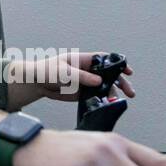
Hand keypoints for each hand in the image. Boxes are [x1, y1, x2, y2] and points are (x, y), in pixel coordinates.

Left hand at [6, 51, 134, 107]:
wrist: (36, 83)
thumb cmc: (47, 70)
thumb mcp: (64, 72)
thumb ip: (81, 76)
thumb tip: (99, 81)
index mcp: (84, 60)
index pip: (105, 59)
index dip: (118, 64)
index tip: (129, 71)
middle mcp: (88, 71)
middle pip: (109, 75)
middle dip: (121, 82)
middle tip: (130, 92)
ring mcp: (86, 83)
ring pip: (105, 87)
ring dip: (113, 94)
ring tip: (117, 102)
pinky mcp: (83, 94)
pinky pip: (96, 97)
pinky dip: (104, 101)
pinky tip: (109, 106)